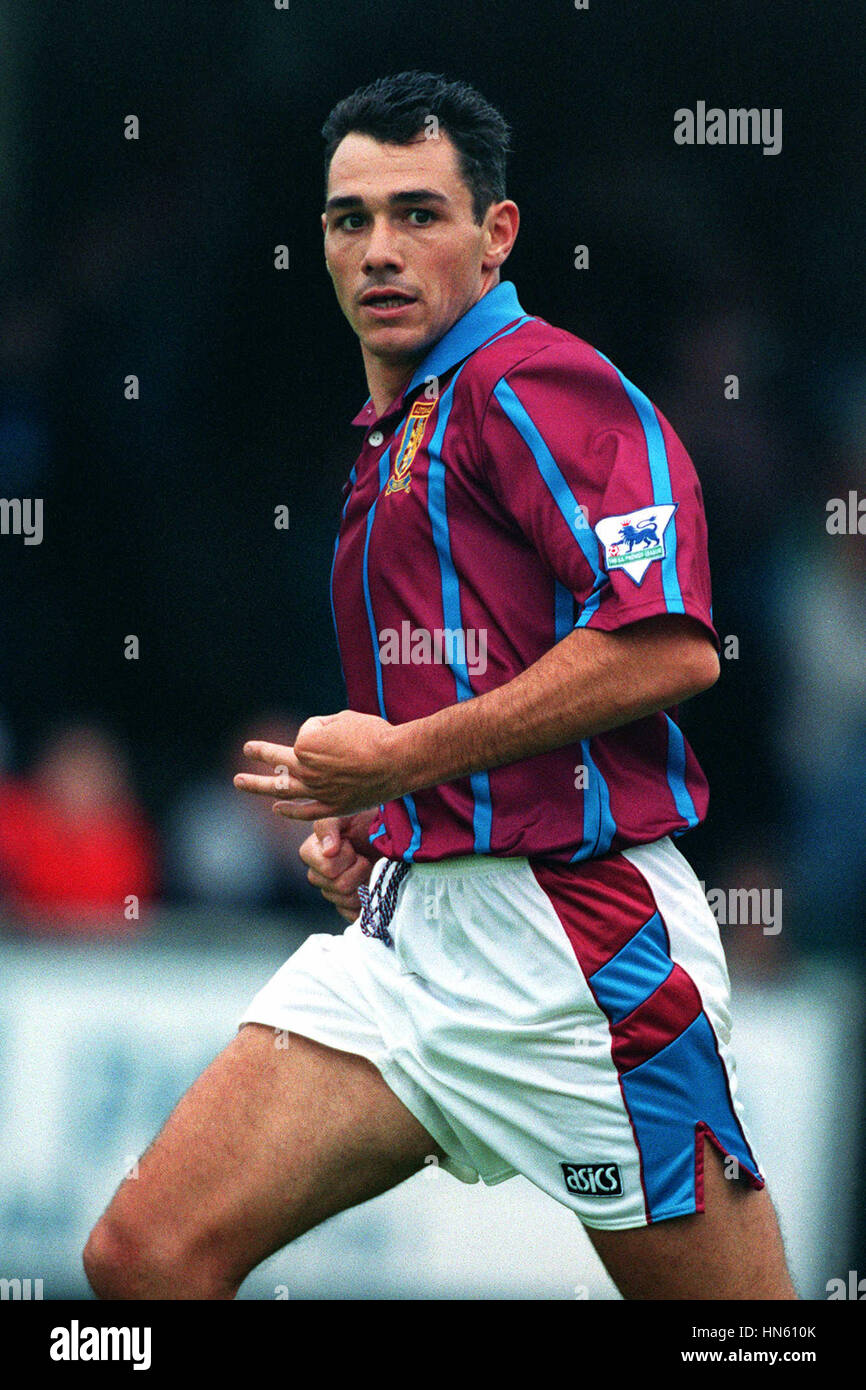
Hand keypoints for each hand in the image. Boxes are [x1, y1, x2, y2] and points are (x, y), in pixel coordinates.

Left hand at [233, 711, 405, 819]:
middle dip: (260, 753)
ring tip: (239, 781)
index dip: (325, 730)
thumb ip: (322, 728)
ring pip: (281, 789)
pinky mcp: (332, 808)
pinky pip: (305, 812)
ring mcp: (317, 792)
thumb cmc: (374, 735)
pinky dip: (289, 812)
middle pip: (278, 760)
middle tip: (247, 748)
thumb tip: (315, 740)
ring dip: (257, 785)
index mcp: (305, 745)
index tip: (345, 732)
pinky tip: (276, 809)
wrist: (400, 761)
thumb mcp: (344, 718)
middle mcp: (306, 770)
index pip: (304, 735)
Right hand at [300, 813, 380, 920]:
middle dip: (358, 869)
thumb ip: (329, 826)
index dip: (346, 856)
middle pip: (339, 886)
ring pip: (346, 899)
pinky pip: (351, 915)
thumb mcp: (345, 813)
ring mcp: (330, 891)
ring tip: (366, 867)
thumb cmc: (362, 820)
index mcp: (310, 853)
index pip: (328, 868)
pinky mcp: (345, 905)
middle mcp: (316, 875)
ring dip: (363, 882)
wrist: (383, 831)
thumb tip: (329, 850)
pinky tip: (368, 886)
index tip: (352, 843)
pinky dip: (363, 903)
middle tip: (363, 856)